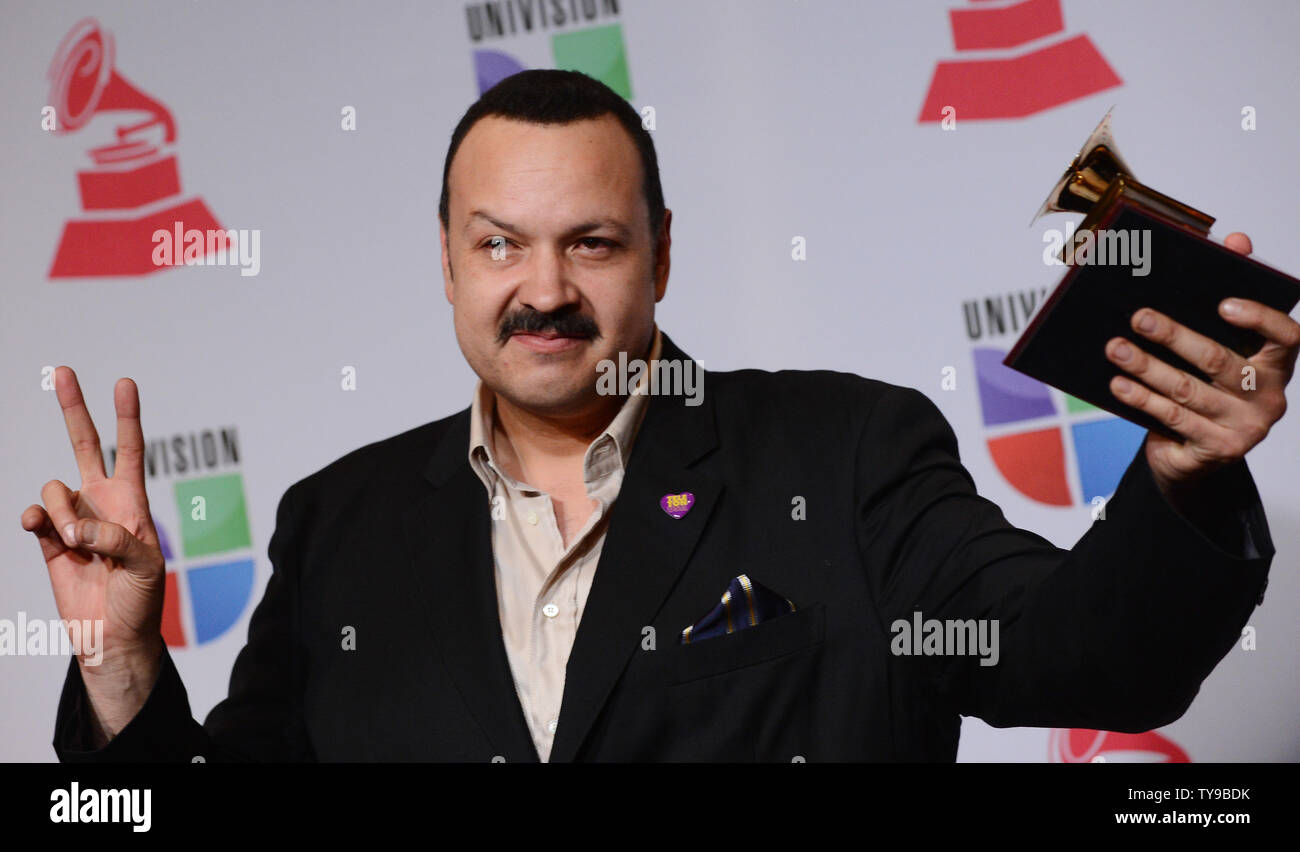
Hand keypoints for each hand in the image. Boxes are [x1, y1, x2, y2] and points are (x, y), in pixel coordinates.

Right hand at [19, 368, 165, 712]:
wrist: (113, 636)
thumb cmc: (142, 600)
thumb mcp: (144, 566)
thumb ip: (114, 539)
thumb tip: (76, 526)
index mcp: (133, 502)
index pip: (130, 450)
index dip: (127, 417)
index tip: (124, 383)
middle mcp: (102, 503)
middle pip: (85, 446)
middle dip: (75, 409)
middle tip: (63, 371)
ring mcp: (73, 520)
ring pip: (54, 490)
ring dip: (62, 514)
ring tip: (77, 544)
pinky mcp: (49, 542)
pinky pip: (34, 516)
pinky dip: (36, 518)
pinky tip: (43, 529)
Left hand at [1103, 232, 1299, 498]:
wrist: (1193, 453)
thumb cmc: (1207, 386)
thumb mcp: (1219, 342)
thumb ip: (1229, 293)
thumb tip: (1236, 239)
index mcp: (1276, 363)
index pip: (1286, 336)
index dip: (1259, 318)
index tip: (1222, 303)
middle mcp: (1269, 396)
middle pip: (1219, 361)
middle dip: (1174, 336)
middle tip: (1139, 316)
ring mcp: (1246, 428)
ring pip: (1188, 391)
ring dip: (1147, 367)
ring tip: (1116, 347)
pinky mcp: (1218, 450)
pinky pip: (1173, 418)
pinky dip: (1142, 399)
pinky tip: (1119, 383)